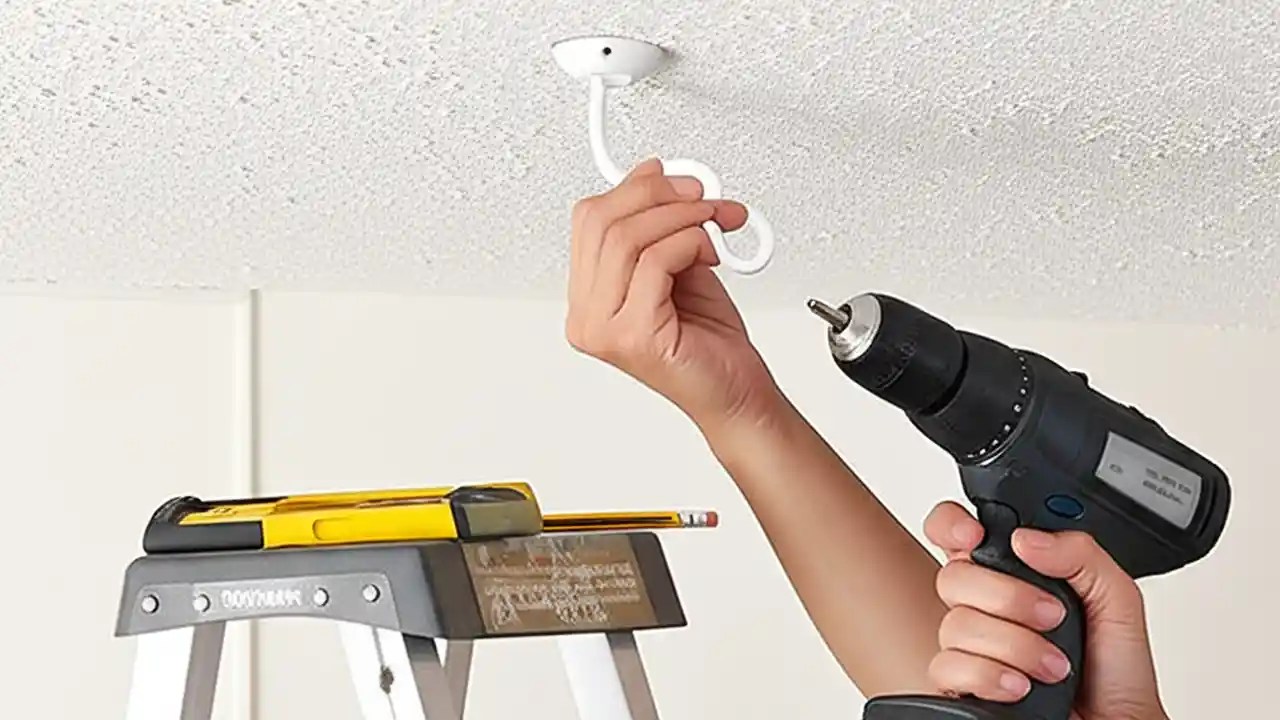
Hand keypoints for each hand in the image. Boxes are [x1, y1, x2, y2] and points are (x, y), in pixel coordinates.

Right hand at [565, 158, 784, 439]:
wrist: (737, 394)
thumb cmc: (710, 342)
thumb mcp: (680, 265)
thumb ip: (661, 226)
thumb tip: (656, 176)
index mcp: (589, 296)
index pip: (590, 220)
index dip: (635, 188)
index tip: (677, 181)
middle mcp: (587, 315)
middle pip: (602, 222)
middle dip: (662, 196)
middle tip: (702, 198)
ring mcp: (603, 329)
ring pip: (627, 238)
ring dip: (682, 219)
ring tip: (714, 227)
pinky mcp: (632, 336)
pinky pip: (654, 263)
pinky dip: (690, 245)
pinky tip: (710, 256)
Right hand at [923, 502, 1169, 719]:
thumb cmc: (1115, 672)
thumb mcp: (1116, 597)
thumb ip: (1080, 553)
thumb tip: (1027, 538)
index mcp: (1013, 572)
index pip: (957, 532)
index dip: (951, 524)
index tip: (975, 535)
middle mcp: (985, 605)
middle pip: (953, 576)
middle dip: (1008, 598)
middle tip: (1051, 616)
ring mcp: (971, 645)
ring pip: (956, 624)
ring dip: (1015, 646)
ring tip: (1051, 665)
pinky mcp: (962, 684)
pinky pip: (948, 666)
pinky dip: (992, 676)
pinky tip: (1021, 686)